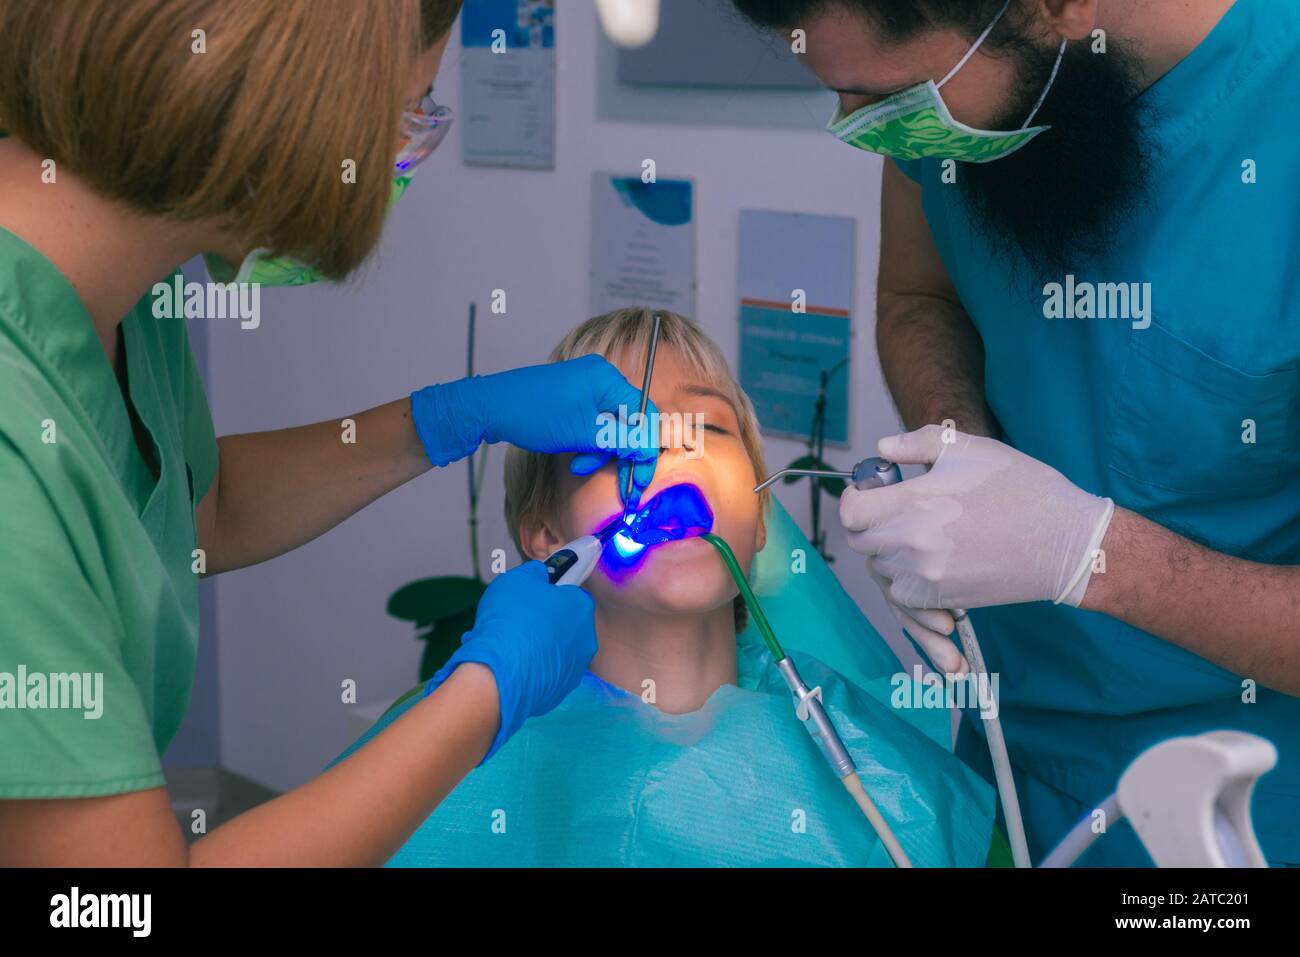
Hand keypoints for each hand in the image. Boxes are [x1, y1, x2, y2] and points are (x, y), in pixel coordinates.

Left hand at [410, 354, 658, 507]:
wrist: (491, 407)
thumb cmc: (535, 414)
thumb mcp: (583, 433)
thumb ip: (620, 440)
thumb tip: (646, 449)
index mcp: (607, 379)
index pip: (644, 413)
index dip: (646, 448)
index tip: (642, 477)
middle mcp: (601, 379)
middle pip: (629, 421)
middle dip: (624, 454)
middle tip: (626, 485)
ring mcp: (586, 389)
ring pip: (611, 427)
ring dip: (602, 452)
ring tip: (581, 466)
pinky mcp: (574, 400)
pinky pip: (595, 424)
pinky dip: (590, 444)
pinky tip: (576, 459)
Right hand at [425, 562, 597, 762]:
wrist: (498, 674)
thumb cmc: (510, 621)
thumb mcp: (517, 579)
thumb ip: (536, 573)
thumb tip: (542, 574)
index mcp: (581, 608)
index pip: (572, 595)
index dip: (552, 594)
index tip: (534, 597)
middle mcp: (586, 639)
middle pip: (566, 624)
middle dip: (546, 622)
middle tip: (518, 621)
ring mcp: (575, 669)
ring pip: (556, 650)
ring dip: (539, 646)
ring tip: (511, 646)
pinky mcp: (560, 691)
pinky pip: (547, 673)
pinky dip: (534, 669)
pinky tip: (513, 666)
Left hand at [840, 424, 1113, 613]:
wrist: (1067, 542)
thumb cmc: (1024, 489)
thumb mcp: (970, 448)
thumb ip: (917, 444)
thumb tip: (883, 448)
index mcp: (915, 503)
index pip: (851, 511)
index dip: (856, 498)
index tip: (872, 491)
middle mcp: (912, 544)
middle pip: (861, 541)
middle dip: (871, 523)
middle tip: (898, 509)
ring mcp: (926, 576)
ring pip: (880, 568)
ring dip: (889, 551)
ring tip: (922, 531)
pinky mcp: (942, 598)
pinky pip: (903, 593)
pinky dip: (908, 578)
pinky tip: (933, 558)